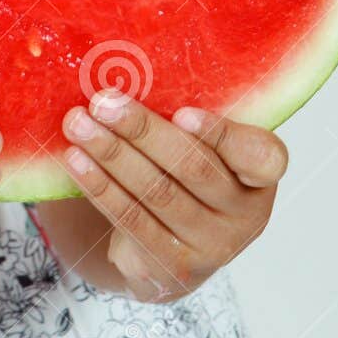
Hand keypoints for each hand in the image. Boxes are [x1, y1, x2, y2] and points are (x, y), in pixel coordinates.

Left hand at [60, 93, 287, 302]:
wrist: (170, 248)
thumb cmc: (186, 174)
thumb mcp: (202, 147)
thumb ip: (187, 119)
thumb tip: (130, 67)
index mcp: (262, 177)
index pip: (261, 157)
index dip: (223, 136)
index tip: (183, 113)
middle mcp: (244, 217)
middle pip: (193, 168)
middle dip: (143, 130)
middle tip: (103, 101)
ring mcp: (210, 248)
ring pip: (156, 193)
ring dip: (111, 154)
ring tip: (78, 124)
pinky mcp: (171, 270)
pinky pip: (131, 220)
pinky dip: (99, 186)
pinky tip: (76, 161)